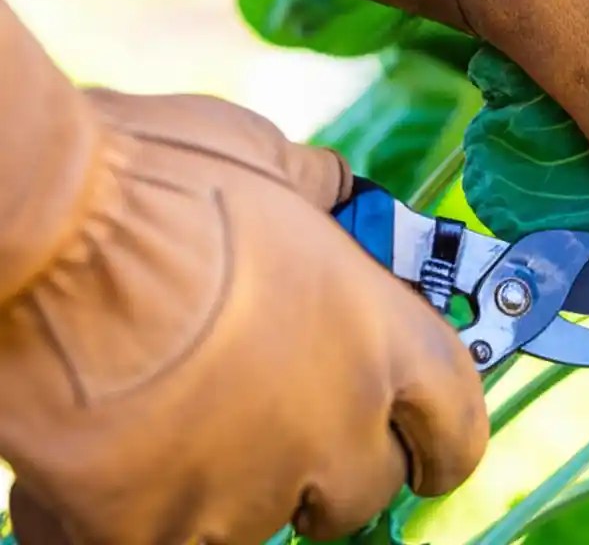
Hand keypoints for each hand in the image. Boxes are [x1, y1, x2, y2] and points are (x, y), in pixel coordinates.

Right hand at [0, 2, 487, 542]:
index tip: (427, 452)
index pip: (457, 428)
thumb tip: (332, 193)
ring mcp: (244, 490)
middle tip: (277, 428)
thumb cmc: (159, 179)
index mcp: (383, 341)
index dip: (441, 444)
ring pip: (258, 525)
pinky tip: (103, 459)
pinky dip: (128, 512)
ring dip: (227, 488)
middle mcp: (333, 428)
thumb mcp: (270, 163)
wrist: (48, 228)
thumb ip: (319, 198)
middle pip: (361, 492)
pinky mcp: (147, 526)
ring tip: (176, 424)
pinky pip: (153, 541)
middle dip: (328, 469)